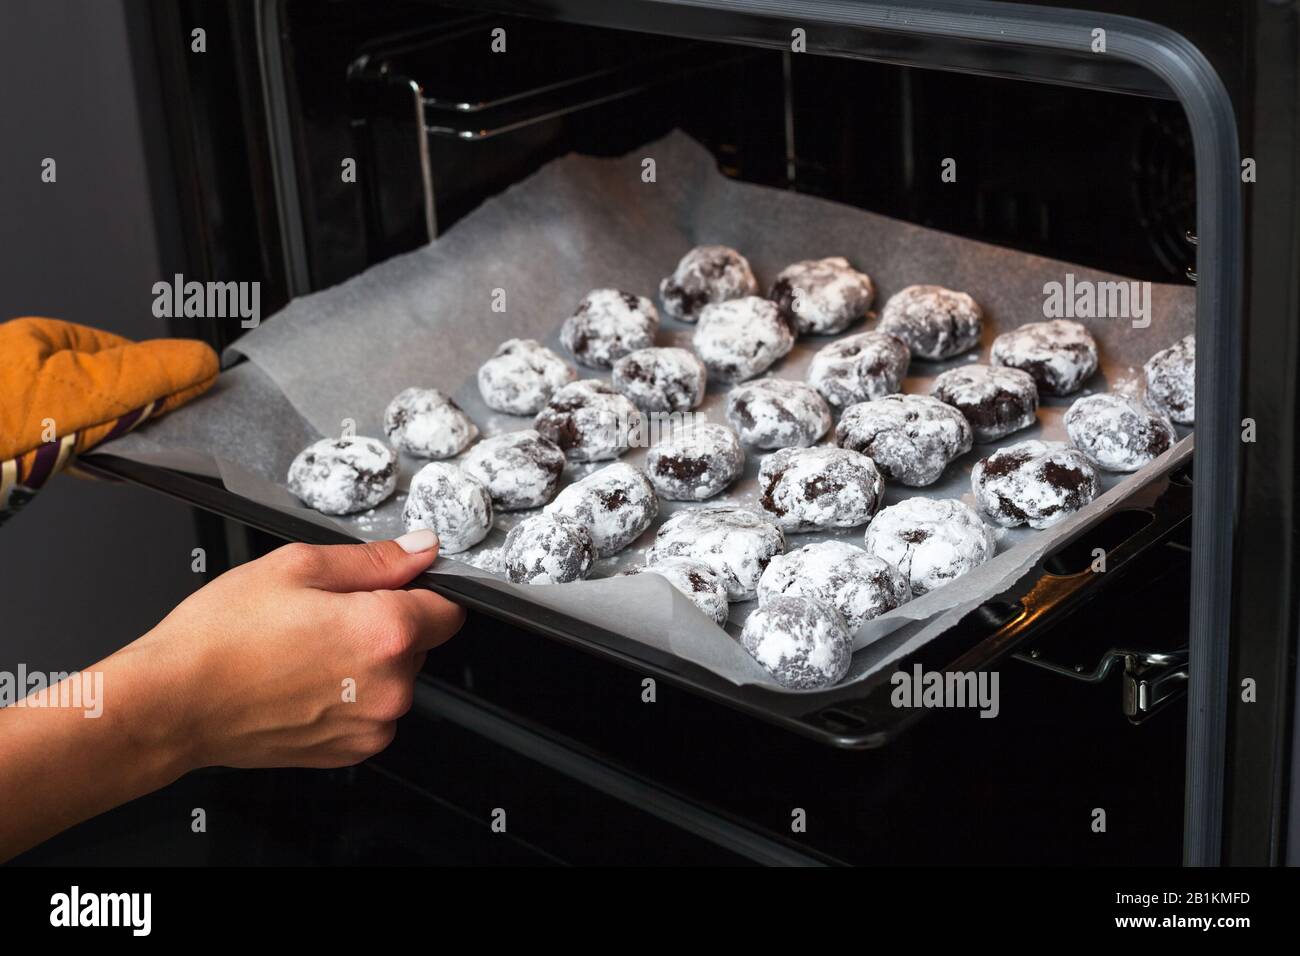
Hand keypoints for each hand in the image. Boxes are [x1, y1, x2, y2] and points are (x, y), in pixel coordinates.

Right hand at [121, 529, 464, 770]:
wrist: (173, 704)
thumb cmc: (221, 637)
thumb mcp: (298, 566)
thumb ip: (374, 559)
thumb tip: (421, 549)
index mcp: (386, 633)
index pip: (449, 607)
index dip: (421, 589)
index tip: (391, 585)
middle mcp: (390, 687)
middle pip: (420, 642)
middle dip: (385, 623)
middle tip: (324, 615)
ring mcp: (372, 725)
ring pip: (394, 678)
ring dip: (366, 661)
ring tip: (304, 650)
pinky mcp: (350, 751)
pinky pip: (370, 710)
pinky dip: (348, 695)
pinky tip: (302, 681)